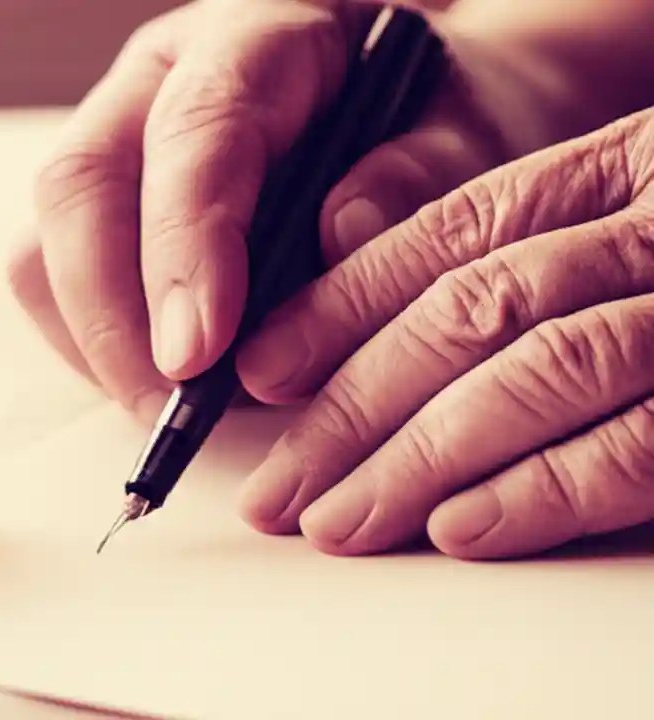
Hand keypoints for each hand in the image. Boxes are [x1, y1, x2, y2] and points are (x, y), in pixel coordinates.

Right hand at [7, 0, 510, 422]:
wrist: (412, 106)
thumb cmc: (434, 123)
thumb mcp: (469, 134)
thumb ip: (421, 173)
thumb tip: (338, 234)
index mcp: (259, 31)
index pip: (195, 133)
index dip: (185, 249)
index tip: (198, 357)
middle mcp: (162, 75)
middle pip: (81, 183)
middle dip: (113, 314)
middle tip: (171, 410)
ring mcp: (115, 135)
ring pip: (46, 235)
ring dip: (93, 338)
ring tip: (169, 407)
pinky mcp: (98, 198)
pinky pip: (47, 275)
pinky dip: (88, 341)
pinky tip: (155, 376)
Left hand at [236, 107, 653, 558]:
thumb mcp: (638, 232)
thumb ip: (536, 264)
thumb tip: (362, 342)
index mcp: (631, 166)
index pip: (455, 232)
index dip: (345, 304)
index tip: (263, 370)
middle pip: (476, 308)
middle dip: (357, 405)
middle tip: (280, 486)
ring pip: (541, 370)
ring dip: (421, 459)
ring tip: (340, 523)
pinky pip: (641, 441)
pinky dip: (544, 488)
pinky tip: (461, 531)